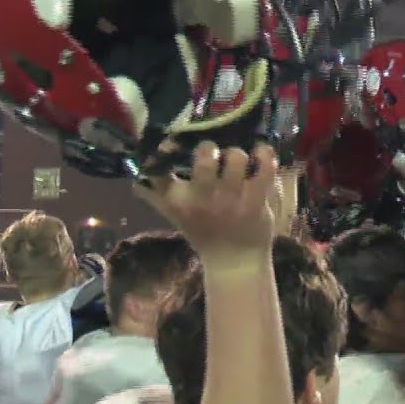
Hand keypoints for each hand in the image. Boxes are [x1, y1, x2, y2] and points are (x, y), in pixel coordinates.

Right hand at [136, 141, 278, 262]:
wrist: (233, 262)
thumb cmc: (203, 231)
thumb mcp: (174, 213)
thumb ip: (155, 192)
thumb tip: (139, 168)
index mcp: (179, 200)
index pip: (159, 171)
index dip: (164, 150)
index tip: (172, 142)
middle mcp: (202, 199)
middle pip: (205, 158)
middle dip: (211, 147)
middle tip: (216, 152)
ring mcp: (230, 202)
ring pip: (236, 159)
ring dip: (240, 152)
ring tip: (242, 158)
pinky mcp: (256, 204)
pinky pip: (264, 171)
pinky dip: (265, 156)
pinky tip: (262, 154)